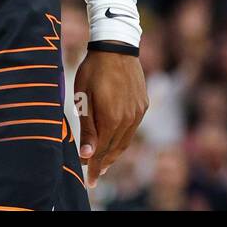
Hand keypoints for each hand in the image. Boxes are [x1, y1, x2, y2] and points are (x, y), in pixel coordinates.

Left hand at [73, 49, 147, 188]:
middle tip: (95, 174)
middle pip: (115, 149)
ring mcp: (138, 112)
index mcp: (112, 119)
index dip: (94, 166)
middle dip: (104, 163)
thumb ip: (87, 128)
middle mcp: (129, 119)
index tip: (89, 180)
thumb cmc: (93, 70)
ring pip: (126, 140)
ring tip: (104, 161)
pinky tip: (116, 138)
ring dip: (114, 152)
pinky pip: (132, 128)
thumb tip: (87, 154)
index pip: (102, 151)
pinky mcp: (143, 104)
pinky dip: (123, 137)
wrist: (116, 46)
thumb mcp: (83, 97)